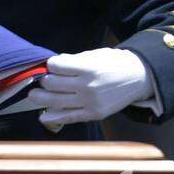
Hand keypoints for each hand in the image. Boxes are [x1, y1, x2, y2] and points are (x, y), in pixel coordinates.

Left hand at [25, 47, 153, 130]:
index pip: (56, 66)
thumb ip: (73, 60)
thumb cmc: (114, 64)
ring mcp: (90, 102)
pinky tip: (43, 116)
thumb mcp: (95, 55)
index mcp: (89, 68)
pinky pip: (68, 118)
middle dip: (44, 80)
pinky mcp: (93, 114)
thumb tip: (53, 64)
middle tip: (44, 79)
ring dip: (40, 97)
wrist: (139, 78)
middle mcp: (88, 87)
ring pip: (55, 101)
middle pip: (52, 84)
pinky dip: (53, 118)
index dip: (51, 64)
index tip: (52, 65)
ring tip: (34, 95)